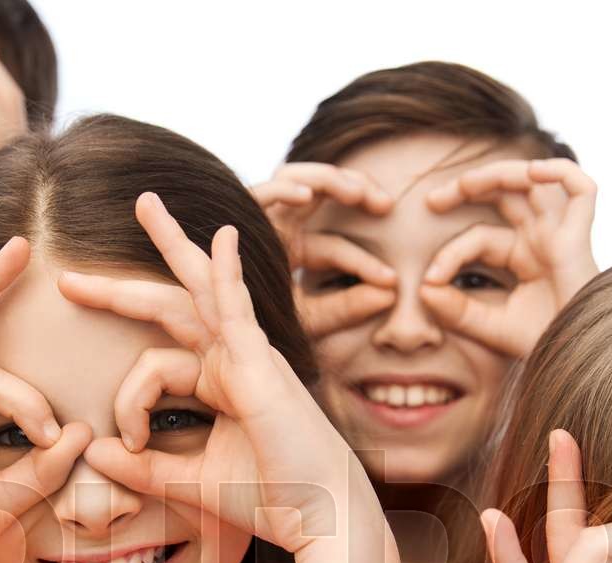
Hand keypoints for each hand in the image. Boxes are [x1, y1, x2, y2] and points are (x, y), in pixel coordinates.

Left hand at [61, 192, 370, 558]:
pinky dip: (228, 273)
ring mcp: (250, 356)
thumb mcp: (190, 483)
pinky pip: (238, 309)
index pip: (153, 367)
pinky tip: (222, 237)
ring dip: (172, 244)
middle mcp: (235, 359)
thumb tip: (92, 453)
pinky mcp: (262, 366)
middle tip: (71, 279)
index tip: (127, 445)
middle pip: (171, 306)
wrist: (321, 518)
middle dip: (121, 289)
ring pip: (199, 290)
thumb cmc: (272, 499)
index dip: (126, 403)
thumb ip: (142, 470)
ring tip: (144, 204)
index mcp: (221, 382)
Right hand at [250, 162, 397, 336]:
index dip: (365, 262)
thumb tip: (390, 293)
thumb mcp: (310, 319)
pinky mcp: (238, 218)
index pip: (335, 246)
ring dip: (327, 178)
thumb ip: (347, 308)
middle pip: (321, 189)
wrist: (219, 335)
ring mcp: (259, 217)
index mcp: (295, 246)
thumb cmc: (259, 328)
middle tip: (386, 205)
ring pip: (295, 177)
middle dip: (356, 187)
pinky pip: (260, 192)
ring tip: (356, 193)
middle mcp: (279, 225)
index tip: (392, 281)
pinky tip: (307, 197)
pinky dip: (284, 189)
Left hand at [420, 158, 597, 359]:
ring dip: (500, 174)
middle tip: (432, 201)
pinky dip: (561, 172)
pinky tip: (533, 171)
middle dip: (469, 188)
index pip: (481, 236)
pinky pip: (582, 190)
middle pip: (506, 193)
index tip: (429, 281)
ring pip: (536, 182)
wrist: (577, 360)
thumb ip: (455, 310)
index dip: (451, 252)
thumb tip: (422, 289)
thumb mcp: (488, 327)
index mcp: (523, 256)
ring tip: (467, 184)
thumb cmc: (541, 345)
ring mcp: (562, 235)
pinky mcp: (580, 238)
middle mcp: (542, 239)